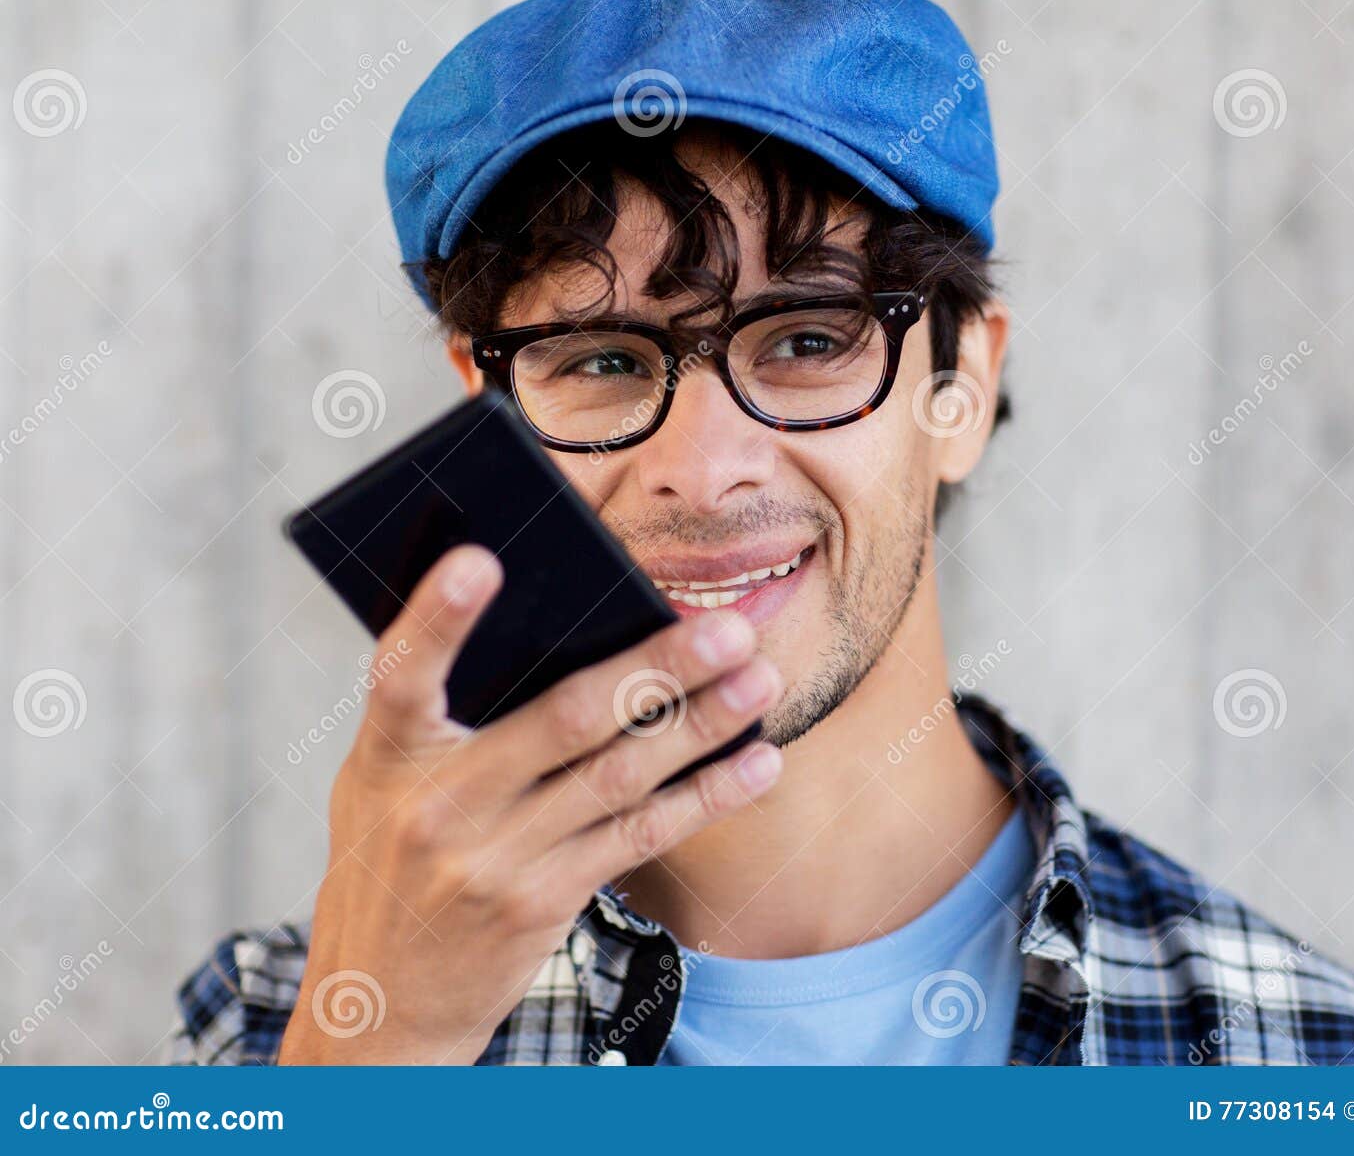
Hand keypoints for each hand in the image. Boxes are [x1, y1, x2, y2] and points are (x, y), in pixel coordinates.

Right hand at [277, 544, 781, 1063]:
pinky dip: (705, 795)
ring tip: (761, 678)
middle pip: (563, 720)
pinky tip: (756, 763)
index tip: (483, 559)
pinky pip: (639, 836)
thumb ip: (447, 716)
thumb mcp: (383, 783)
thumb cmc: (391, 860)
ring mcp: (495, 859)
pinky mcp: (544, 900)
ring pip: (619, 776)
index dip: (438, 617)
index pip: (403, 674)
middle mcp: (439, 806)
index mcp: (388, 756)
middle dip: (657, 669)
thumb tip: (560, 629)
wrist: (381, 1004)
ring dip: (701, 725)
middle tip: (728, 627)